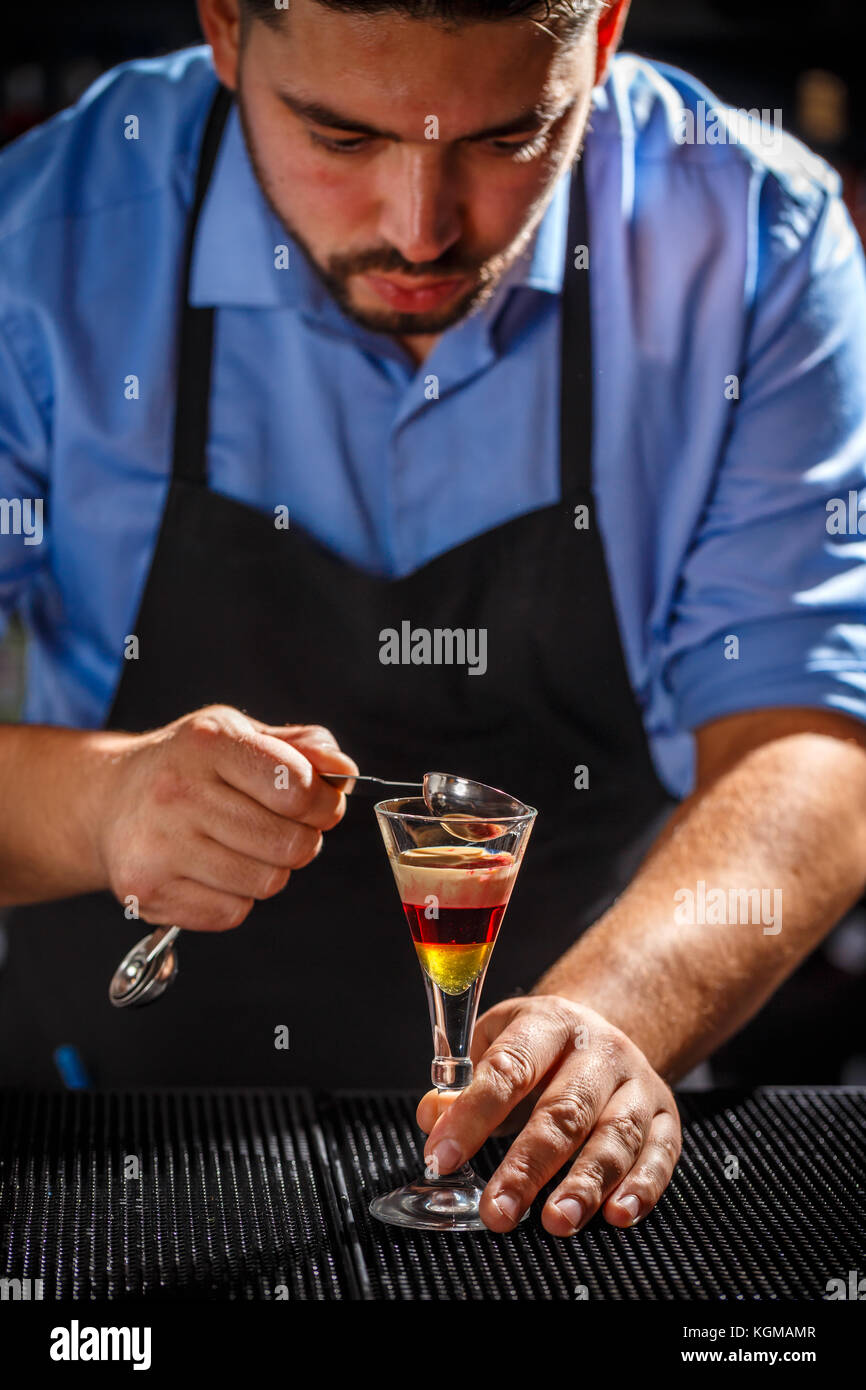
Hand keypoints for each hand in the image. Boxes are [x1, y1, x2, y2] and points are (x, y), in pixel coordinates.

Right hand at [96, 704, 357, 930]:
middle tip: (285, 830)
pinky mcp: (147, 890)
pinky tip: (213, 869)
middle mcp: (177, 792)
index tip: (319, 804)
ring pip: (266, 882)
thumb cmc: (186, 767)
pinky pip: (232, 912)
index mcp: (208, 743)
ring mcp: (158, 845)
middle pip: (289, 843)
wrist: (108, 800)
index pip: (297, 786)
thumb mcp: (240, 734)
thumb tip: (342, 772)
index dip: (323, 803)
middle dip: (303, 840)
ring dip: (270, 870)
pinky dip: (236, 897)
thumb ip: (302, 748)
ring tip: (245, 848)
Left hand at [417, 995, 681, 1236]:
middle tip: (498, 1210)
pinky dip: (642, 1188)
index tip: (441, 1158)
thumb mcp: (496, 1043)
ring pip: (615, 1135)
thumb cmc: (541, 1047)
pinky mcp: (666, 1117)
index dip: (472, 1115)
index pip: (509, 1068)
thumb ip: (461, 1084)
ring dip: (586, 1183)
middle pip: (563, 1110)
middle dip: (528, 1166)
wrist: (607, 1028)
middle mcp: (599, 1050)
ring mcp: (637, 1084)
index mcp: (549, 1023)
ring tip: (556, 1221)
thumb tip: (432, 1117)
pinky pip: (659, 1155)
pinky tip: (617, 1215)